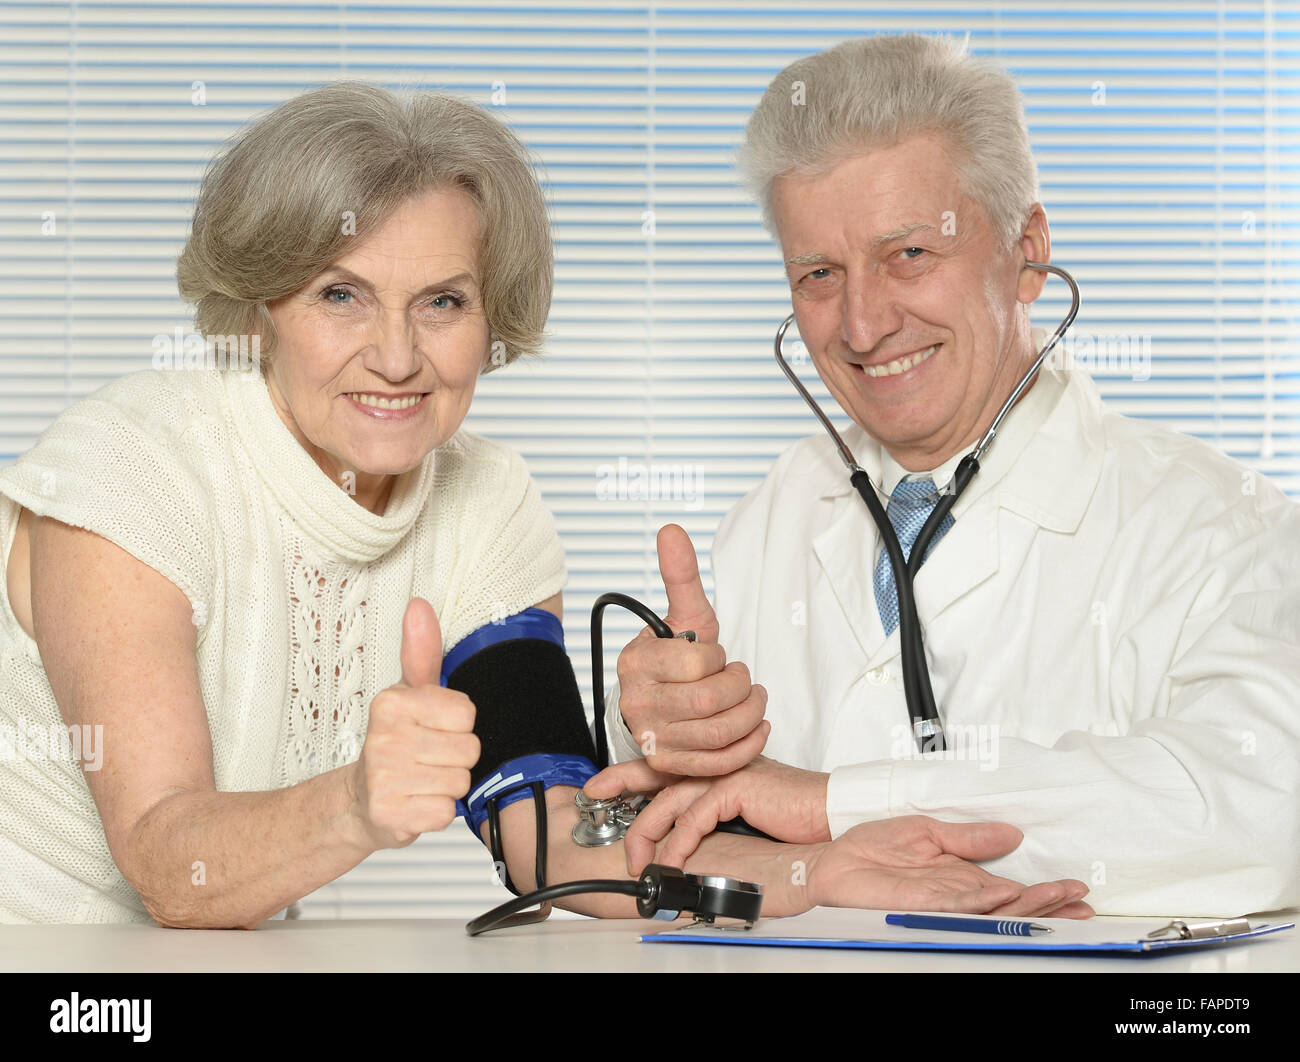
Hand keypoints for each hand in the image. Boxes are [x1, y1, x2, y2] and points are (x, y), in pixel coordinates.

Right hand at [347, 598, 479, 849]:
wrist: (360, 801)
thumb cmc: (394, 742)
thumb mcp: (408, 693)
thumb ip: (422, 652)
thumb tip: (420, 606)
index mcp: (392, 703)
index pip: (467, 714)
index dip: (458, 725)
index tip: (434, 729)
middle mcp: (384, 738)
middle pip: (469, 749)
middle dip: (456, 757)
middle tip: (429, 758)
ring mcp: (384, 778)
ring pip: (460, 782)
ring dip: (448, 785)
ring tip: (423, 779)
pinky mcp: (390, 815)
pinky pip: (446, 811)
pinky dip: (437, 811)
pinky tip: (417, 801)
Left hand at [586, 755, 829, 874]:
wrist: (828, 811)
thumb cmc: (790, 813)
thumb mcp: (740, 810)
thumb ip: (709, 811)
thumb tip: (678, 838)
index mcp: (713, 762)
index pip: (662, 762)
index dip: (627, 772)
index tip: (598, 786)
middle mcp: (714, 761)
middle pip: (654, 768)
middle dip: (617, 782)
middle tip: (592, 798)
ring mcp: (724, 771)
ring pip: (668, 799)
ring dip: (646, 834)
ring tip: (638, 863)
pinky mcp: (735, 786)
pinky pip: (693, 818)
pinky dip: (678, 844)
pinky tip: (673, 862)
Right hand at [614, 523, 769, 775]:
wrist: (659, 701)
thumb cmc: (676, 658)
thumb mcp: (683, 615)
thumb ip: (680, 574)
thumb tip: (672, 530)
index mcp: (636, 662)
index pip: (698, 662)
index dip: (720, 658)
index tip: (718, 657)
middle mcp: (637, 703)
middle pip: (712, 701)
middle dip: (742, 687)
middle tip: (745, 679)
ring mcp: (651, 738)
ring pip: (719, 733)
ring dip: (751, 715)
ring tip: (755, 701)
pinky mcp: (668, 765)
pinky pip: (718, 763)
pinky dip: (748, 745)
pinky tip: (758, 728)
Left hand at [799, 816, 1092, 917]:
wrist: (833, 862)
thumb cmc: (872, 851)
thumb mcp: (927, 831)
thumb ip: (970, 835)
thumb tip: (1012, 833)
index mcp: (963, 879)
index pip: (1014, 891)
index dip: (1045, 892)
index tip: (1076, 888)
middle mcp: (958, 898)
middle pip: (1013, 907)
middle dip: (1049, 905)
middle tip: (1080, 901)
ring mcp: (942, 907)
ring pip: (993, 913)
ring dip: (1027, 907)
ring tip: (1056, 898)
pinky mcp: (922, 908)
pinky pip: (958, 908)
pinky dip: (983, 903)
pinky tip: (1006, 895)